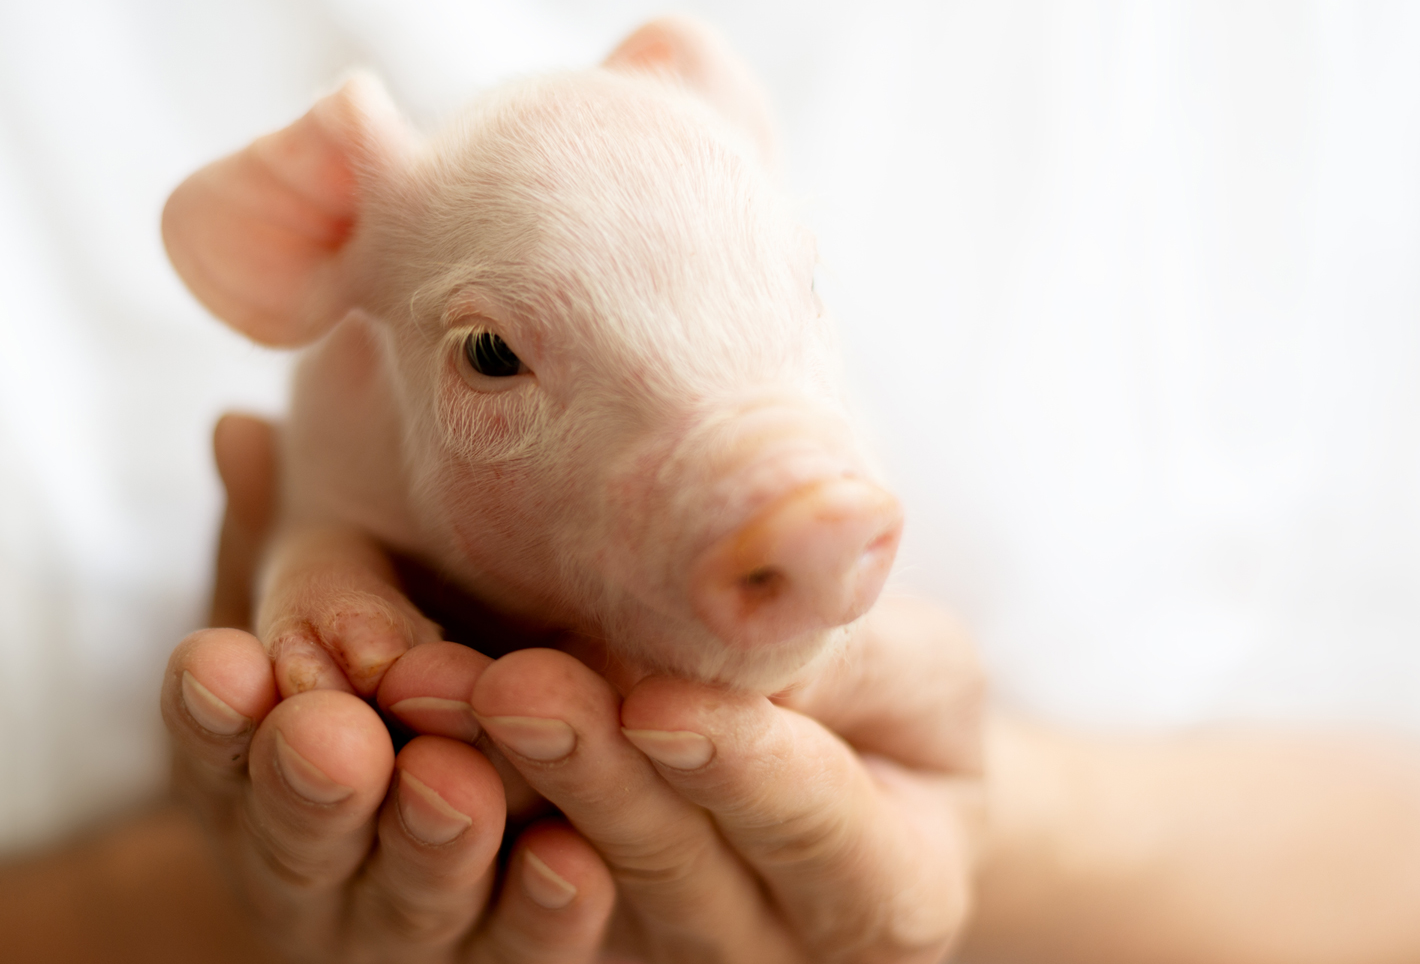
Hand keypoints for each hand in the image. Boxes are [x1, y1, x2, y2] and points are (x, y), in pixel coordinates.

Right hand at [164, 414, 616, 962]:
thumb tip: (242, 431)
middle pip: (304, 835)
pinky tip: (573, 861)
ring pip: (414, 897)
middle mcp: (321, 863)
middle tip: (334, 736)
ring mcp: (413, 921)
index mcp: (257, 774)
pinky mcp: (511, 955)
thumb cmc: (399, 670)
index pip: (214, 747)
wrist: (504, 783)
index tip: (219, 661)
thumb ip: (294, 546)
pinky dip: (543, 910)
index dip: (211, 713)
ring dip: (432, 844)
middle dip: (314, 786)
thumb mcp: (335, 603)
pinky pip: (526, 944)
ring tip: (453, 783)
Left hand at [381, 594, 990, 963]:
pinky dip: (431, 811)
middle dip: (591, 772)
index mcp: (887, 893)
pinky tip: (377, 732)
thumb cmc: (898, 703)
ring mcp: (664, 949)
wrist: (847, 755)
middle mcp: (772, 946)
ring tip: (427, 692)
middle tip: (513, 685)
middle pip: (674, 870)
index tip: (657, 697)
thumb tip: (761, 616)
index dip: (737, 765)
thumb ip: (850, 663)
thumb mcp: (915, 667)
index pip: (812, 827)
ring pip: (570, 887)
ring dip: (493, 792)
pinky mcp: (572, 929)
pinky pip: (490, 888)